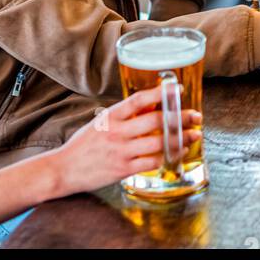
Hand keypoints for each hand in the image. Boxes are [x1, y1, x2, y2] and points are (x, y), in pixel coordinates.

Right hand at [51, 87, 202, 195]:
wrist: (63, 169)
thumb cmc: (84, 144)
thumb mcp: (102, 122)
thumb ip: (126, 115)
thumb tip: (154, 105)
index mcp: (111, 116)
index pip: (140, 99)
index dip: (162, 93)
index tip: (179, 89)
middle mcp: (116, 132)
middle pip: (155, 121)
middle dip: (180, 117)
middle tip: (195, 115)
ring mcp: (120, 151)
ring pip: (158, 143)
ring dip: (180, 138)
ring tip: (193, 135)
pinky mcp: (123, 169)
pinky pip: (152, 162)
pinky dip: (168, 157)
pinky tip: (177, 153)